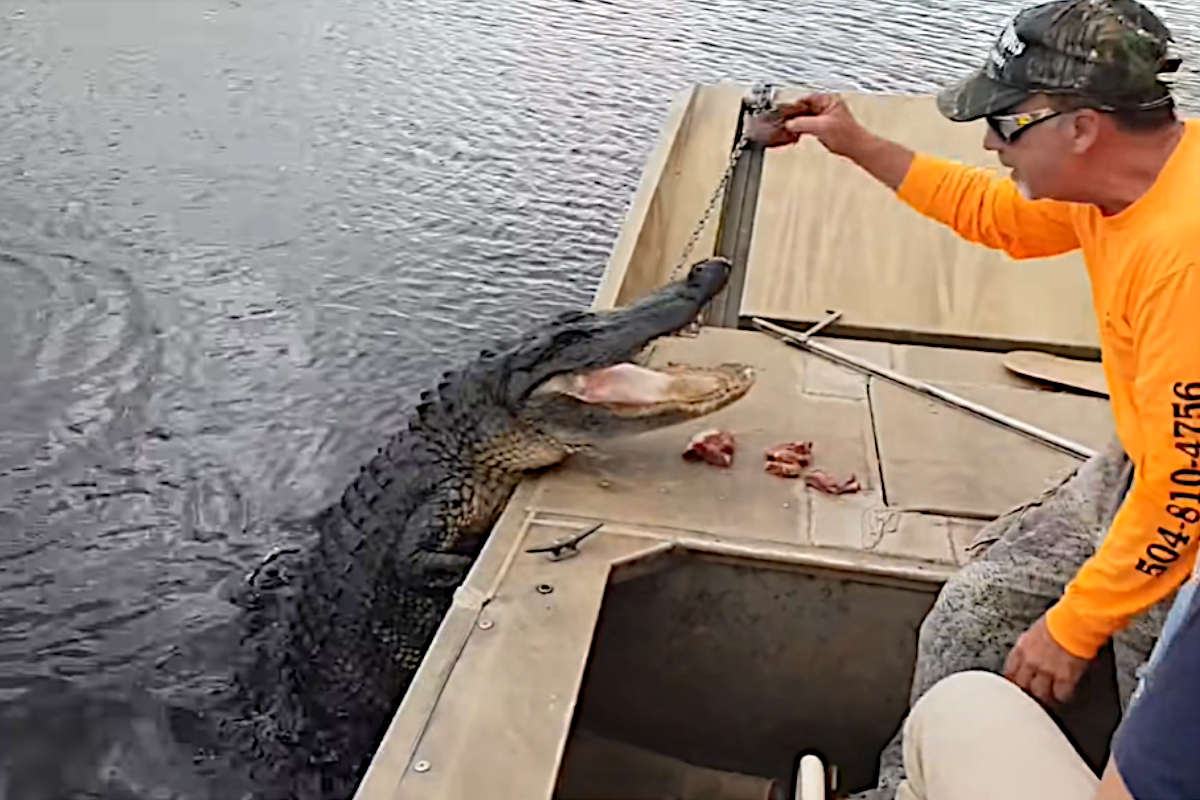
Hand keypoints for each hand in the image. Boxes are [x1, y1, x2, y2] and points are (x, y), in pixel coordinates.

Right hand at [744, 93, 866, 156]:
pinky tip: (797, 134)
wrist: (855, 147)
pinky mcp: (823, 127)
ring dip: (797, 123)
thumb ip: (802, 123)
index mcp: (828, 99)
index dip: (795, 106)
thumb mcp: (820, 126)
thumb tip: (789, 123)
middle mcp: (826, 106)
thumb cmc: (847, 135)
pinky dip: (801, 129)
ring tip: (790, 129)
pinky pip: (807, 125)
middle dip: (795, 115)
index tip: (785, 113)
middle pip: (804, 107)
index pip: (805, 98)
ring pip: (804, 117)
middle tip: (786, 122)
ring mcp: (824, 116)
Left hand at [1004, 614, 1090, 705]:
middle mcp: (1031, 662)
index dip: (1013, 680)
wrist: (1075, 623)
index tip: (1016, 684)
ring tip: (1047, 697)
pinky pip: (1060, 694)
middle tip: (1031, 695)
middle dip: (1026, 691)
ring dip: (1043, 696)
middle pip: (1022, 686)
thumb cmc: (1059, 620)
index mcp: (1022, 648)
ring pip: (1040, 693)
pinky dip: (1062, 695)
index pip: (1010, 671)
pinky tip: (1063, 694)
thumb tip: (1030, 650)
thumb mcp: (1036, 630)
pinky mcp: (1065, 678)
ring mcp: (1047, 671)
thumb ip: (1030, 644)